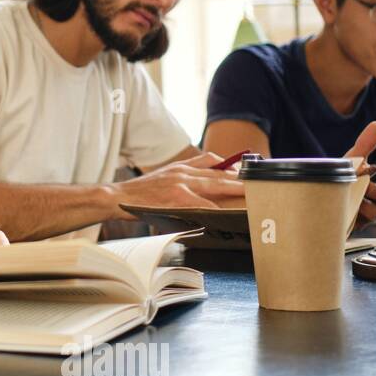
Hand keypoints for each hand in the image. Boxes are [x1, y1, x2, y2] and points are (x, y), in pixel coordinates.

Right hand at [112, 152, 244, 215]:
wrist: (116, 196)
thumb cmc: (137, 194)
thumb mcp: (160, 179)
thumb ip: (179, 180)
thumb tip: (199, 192)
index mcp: (179, 167)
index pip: (211, 160)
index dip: (230, 165)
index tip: (245, 171)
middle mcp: (182, 171)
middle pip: (219, 172)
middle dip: (241, 178)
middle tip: (259, 184)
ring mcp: (179, 183)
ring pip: (215, 184)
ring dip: (235, 190)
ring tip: (252, 197)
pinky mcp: (175, 197)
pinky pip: (202, 204)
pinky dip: (216, 210)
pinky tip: (226, 215)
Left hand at [346, 121, 375, 227]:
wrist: (315, 193)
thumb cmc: (338, 175)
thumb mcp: (351, 159)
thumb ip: (365, 144)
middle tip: (367, 185)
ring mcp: (367, 211)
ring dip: (366, 203)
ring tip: (352, 196)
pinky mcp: (357, 223)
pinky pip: (362, 222)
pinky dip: (355, 213)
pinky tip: (346, 206)